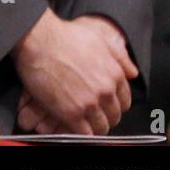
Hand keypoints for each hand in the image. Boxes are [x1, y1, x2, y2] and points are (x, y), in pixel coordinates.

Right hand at [12, 11, 136, 134]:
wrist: (37, 38)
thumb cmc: (63, 35)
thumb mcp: (97, 38)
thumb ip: (119, 56)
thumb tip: (132, 72)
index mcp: (114, 74)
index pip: (124, 101)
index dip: (113, 104)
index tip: (104, 105)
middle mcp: (106, 91)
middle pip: (113, 116)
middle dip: (104, 116)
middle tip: (91, 113)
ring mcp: (90, 103)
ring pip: (101, 127)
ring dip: (92, 126)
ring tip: (81, 122)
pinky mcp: (72, 113)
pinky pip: (84, 134)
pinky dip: (80, 133)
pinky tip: (72, 126)